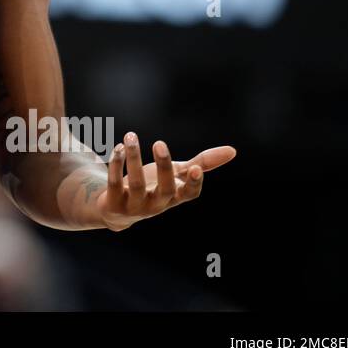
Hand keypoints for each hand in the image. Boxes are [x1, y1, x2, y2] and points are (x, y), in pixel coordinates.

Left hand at [96, 132, 235, 231]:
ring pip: (135, 183)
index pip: (189, 195)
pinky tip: (118, 147)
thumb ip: (202, 164)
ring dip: (133, 159)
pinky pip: (113, 183)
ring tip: (131, 137)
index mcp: (174, 197)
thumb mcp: (176, 175)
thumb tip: (233, 151)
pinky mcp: (113, 203)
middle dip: (163, 166)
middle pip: (164, 188)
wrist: (117, 211)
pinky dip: (116, 164)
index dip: (194, 184)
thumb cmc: (153, 187)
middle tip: (159, 142)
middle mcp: (157, 204)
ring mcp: (135, 206)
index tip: (195, 168)